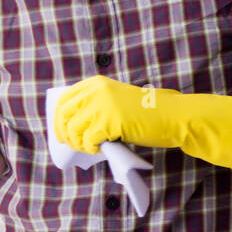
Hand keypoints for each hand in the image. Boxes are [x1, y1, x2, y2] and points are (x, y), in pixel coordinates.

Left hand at [53, 74, 231, 170]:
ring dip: (80, 143)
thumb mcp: (115, 100)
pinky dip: (92, 148)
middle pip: (64, 116)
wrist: (173, 116)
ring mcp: (101, 105)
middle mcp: (96, 91)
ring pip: (74, 130)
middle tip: (75, 145)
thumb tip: (70, 125)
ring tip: (92, 148)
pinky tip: (102, 149)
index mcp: (95, 83)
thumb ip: (95, 105)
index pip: (63, 100)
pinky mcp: (109, 121)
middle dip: (65, 134)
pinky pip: (88, 140)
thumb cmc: (146, 113)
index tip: (63, 132)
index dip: (59, 119)